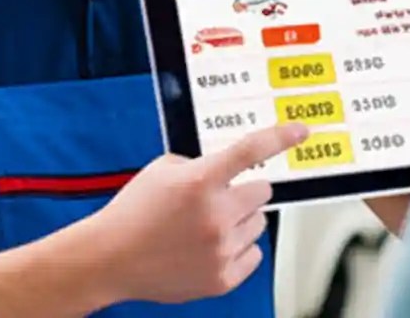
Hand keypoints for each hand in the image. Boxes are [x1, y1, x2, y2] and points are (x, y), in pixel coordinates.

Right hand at [90, 123, 308, 304]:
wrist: (110, 258)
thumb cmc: (133, 213)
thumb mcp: (162, 170)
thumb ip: (199, 164)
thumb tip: (229, 167)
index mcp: (199, 182)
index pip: (250, 151)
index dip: (279, 137)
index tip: (299, 131)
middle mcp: (215, 215)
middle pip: (262, 192)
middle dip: (244, 191)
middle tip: (218, 199)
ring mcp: (221, 249)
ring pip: (259, 223)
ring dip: (240, 220)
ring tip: (205, 226)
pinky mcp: (222, 278)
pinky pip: (253, 254)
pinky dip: (237, 248)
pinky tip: (209, 246)